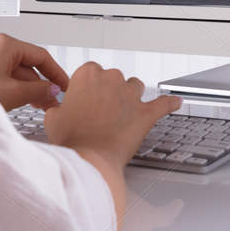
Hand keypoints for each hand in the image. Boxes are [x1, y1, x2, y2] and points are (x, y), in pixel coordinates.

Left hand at [0, 33, 70, 111]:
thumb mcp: (12, 94)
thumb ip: (38, 90)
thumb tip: (52, 90)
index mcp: (4, 44)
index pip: (41, 55)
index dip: (56, 73)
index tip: (64, 86)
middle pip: (26, 64)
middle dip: (40, 84)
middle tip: (51, 101)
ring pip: (12, 71)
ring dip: (26, 88)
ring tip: (36, 105)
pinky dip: (10, 87)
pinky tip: (14, 102)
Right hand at [45, 61, 180, 169]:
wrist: (89, 158)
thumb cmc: (72, 139)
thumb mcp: (53, 119)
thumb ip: (59, 108)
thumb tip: (59, 110)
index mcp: (87, 75)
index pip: (91, 71)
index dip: (89, 88)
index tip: (87, 99)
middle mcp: (111, 79)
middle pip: (114, 78)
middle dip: (109, 92)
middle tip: (101, 112)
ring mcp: (131, 95)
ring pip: (135, 86)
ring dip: (131, 97)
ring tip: (124, 112)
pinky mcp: (146, 113)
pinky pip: (163, 103)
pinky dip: (170, 103)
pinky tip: (175, 102)